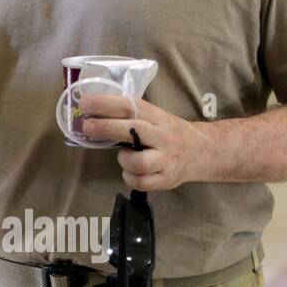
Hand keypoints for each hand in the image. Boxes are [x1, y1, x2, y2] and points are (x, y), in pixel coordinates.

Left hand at [79, 95, 218, 191]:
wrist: (201, 151)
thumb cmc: (166, 131)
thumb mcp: (153, 116)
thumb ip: (129, 115)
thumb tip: (90, 111)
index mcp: (157, 116)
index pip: (131, 105)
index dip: (105, 104)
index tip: (85, 103)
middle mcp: (163, 136)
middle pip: (134, 130)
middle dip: (106, 127)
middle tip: (87, 127)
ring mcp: (166, 159)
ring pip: (139, 162)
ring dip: (124, 159)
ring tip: (123, 156)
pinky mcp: (166, 180)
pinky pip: (142, 182)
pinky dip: (130, 177)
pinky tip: (130, 171)